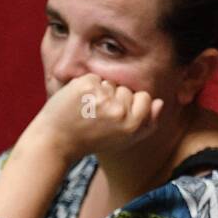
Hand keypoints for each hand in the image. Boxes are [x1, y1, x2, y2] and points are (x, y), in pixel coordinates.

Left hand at [26, 73, 165, 163]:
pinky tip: (79, 102)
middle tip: (99, 116)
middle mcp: (119, 111)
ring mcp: (101, 97)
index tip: (117, 116)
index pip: (145, 98)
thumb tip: (160, 103)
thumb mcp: (125, 138)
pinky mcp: (85, 86)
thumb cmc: (93, 139)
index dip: (132, 104)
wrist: (58, 140)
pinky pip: (95, 77)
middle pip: (127, 89)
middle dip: (115, 98)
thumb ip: (147, 123)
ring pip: (110, 83)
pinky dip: (86, 86)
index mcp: (132, 125)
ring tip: (88, 109)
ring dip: (100, 92)